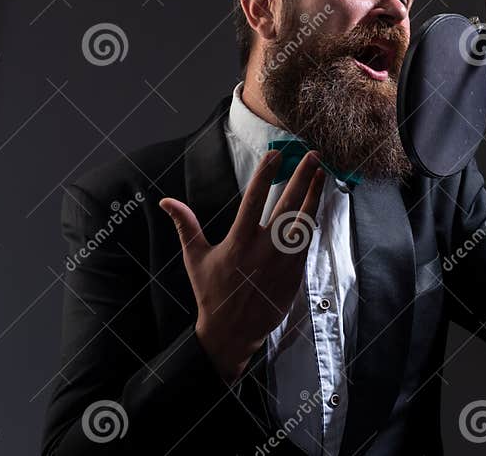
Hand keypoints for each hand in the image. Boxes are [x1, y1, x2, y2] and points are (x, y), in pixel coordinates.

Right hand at [158, 150, 324, 383]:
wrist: (233, 332)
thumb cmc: (212, 292)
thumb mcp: (195, 258)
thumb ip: (186, 225)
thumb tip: (165, 200)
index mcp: (238, 242)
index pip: (253, 201)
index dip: (264, 175)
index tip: (275, 154)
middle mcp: (263, 249)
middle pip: (287, 206)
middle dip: (301, 178)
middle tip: (312, 155)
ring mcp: (283, 261)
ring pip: (304, 221)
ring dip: (314, 195)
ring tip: (321, 173)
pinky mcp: (295, 272)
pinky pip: (307, 240)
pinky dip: (313, 219)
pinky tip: (317, 202)